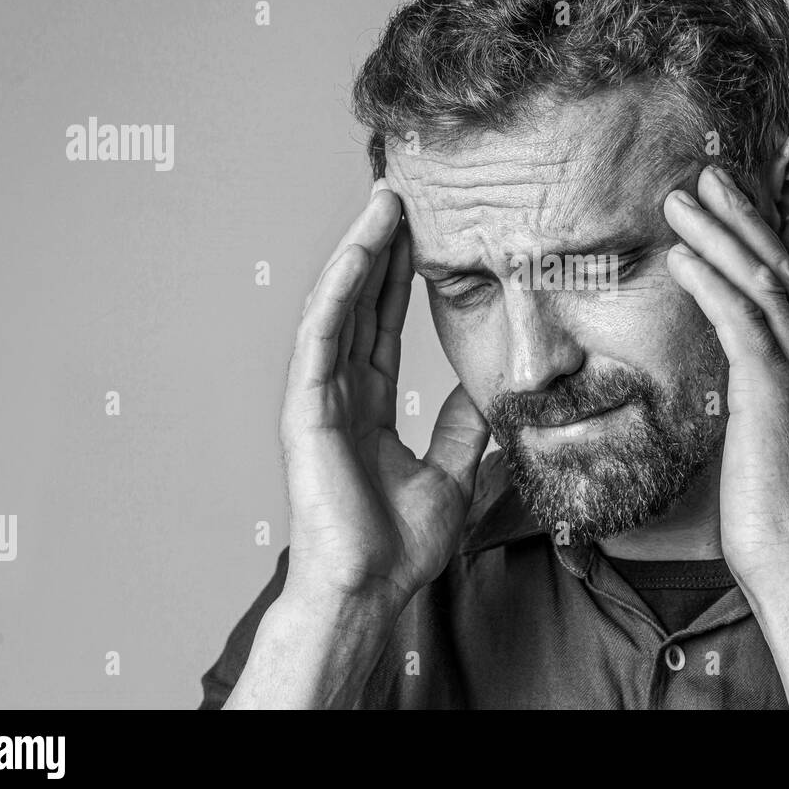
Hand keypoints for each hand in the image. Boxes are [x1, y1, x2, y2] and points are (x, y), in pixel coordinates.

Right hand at [279, 184, 489, 609]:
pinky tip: (357, 253)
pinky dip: (337, 291)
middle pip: (360, 305)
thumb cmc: (397, 547)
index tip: (423, 234)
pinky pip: (321, 337)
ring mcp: (319, 398)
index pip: (384, 326)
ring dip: (358, 253)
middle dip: (380, 250)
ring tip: (383, 204)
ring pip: (338, 308)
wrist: (369, 591)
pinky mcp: (306, 409)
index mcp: (367, 406)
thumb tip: (481, 392)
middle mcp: (339, 393)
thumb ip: (460, 430)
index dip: (400, 280)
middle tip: (401, 196)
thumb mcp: (450, 474)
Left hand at [663, 164, 788, 588]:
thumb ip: (763, 409)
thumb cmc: (776, 521)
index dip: (760, 245)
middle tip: (708, 179)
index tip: (728, 211)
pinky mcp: (775, 397)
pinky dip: (712, 283)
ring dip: (722, 237)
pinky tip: (682, 257)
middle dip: (744, 220)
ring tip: (683, 200)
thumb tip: (740, 391)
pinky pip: (742, 323)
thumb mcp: (772, 450)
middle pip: (784, 272)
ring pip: (764, 285)